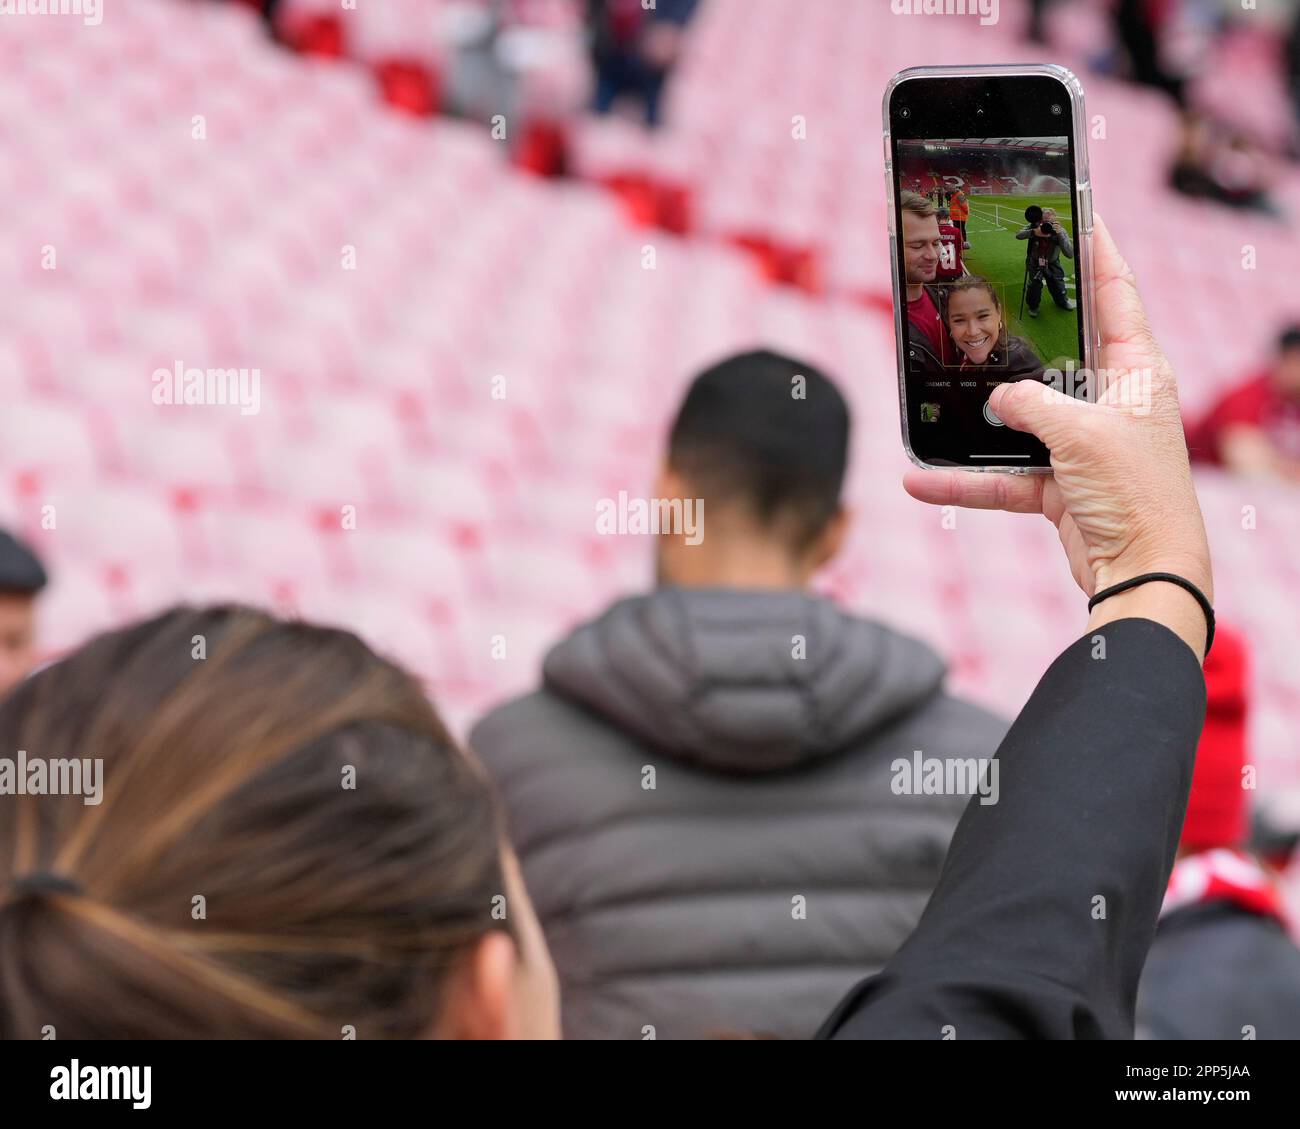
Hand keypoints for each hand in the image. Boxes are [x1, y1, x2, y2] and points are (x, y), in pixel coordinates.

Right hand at [903, 215, 1212, 643]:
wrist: (1142, 571)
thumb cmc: (1135, 494)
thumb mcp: (1081, 434)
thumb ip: (1033, 404)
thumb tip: (998, 399)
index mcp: (1135, 372)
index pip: (1115, 295)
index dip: (1096, 252)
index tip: (1076, 214)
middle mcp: (1109, 401)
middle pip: (1057, 352)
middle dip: (1017, 331)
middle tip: (983, 293)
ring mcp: (1080, 443)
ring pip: (1019, 417)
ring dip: (977, 418)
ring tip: (935, 392)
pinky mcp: (1057, 484)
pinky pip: (1001, 475)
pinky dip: (964, 480)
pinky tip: (920, 479)